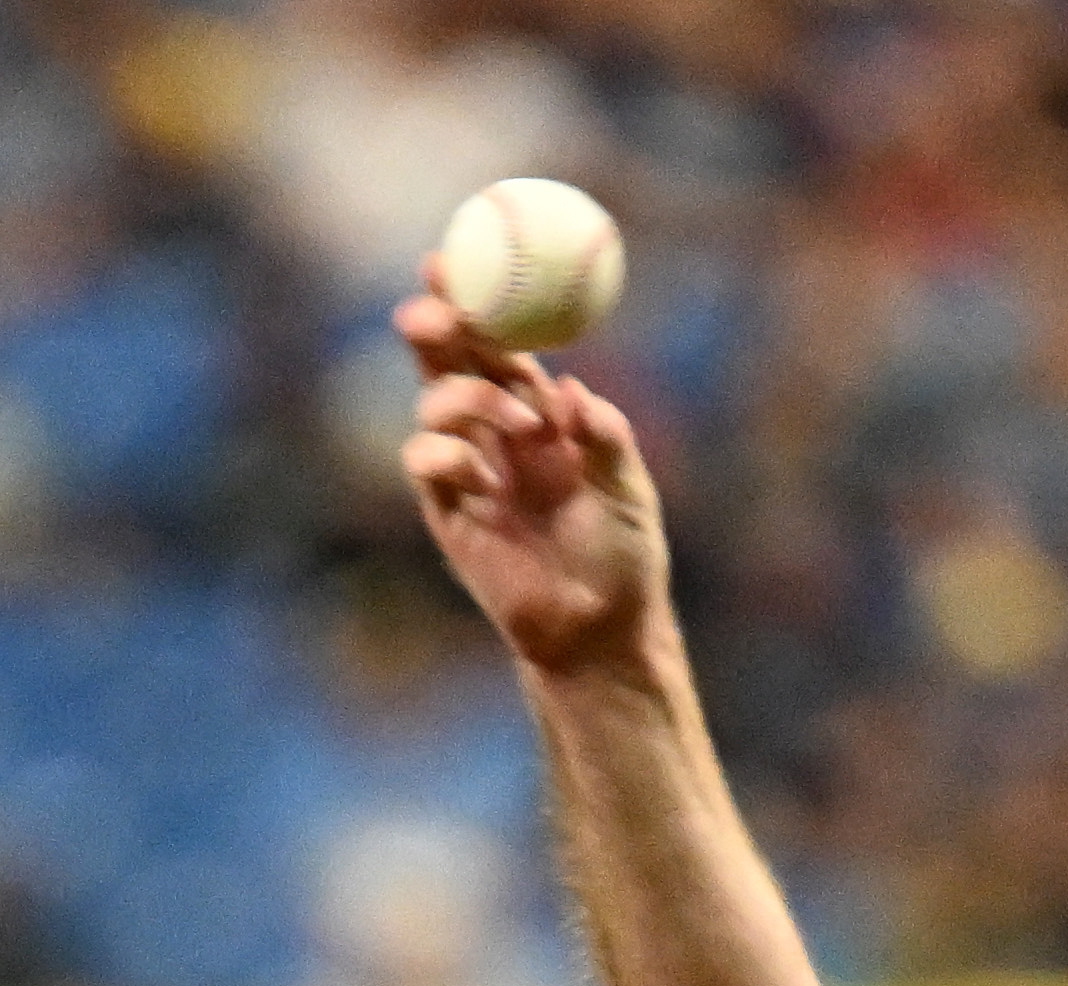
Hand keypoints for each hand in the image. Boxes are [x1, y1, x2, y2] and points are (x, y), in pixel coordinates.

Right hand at [394, 271, 670, 673]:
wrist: (601, 633)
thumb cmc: (625, 561)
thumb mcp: (631, 493)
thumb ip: (605, 438)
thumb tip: (572, 391)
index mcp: (541, 412)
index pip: (497, 340)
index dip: (474, 297)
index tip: (455, 258)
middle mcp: (497, 433)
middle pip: (448, 358)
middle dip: (435, 324)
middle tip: (435, 309)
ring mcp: (468, 470)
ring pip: (433, 403)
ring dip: (468, 398)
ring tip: (520, 429)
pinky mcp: (448, 513)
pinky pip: (424, 463)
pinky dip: (446, 456)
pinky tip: (485, 481)